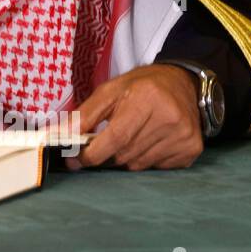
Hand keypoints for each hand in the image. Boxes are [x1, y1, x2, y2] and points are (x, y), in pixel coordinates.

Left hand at [65, 64, 202, 170]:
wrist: (182, 83)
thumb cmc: (142, 86)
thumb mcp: (109, 91)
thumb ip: (83, 115)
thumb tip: (58, 136)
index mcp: (147, 99)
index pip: (116, 137)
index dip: (93, 153)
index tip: (77, 158)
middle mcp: (170, 118)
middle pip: (125, 153)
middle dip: (108, 152)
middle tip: (107, 139)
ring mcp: (184, 135)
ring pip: (138, 164)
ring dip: (126, 155)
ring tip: (133, 134)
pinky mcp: (192, 149)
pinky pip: (156, 168)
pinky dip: (146, 159)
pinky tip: (151, 140)